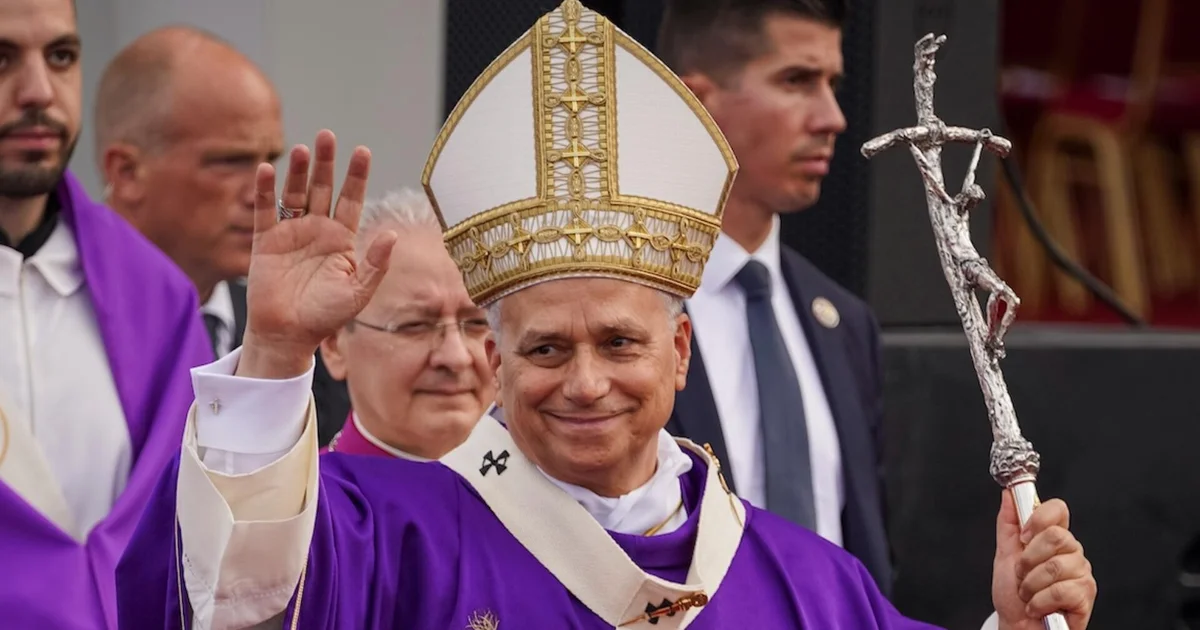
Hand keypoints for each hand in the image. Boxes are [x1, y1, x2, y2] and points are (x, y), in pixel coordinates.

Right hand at [238, 130, 397, 378]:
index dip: (357, 176)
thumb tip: (392, 234)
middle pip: (323, 188)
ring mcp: (292, 233)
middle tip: (328, 136)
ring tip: (302, 149)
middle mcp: (318, 230)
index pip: (352, 199)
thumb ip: (375, 263)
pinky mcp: (266, 241)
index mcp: (343, 239)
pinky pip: (265, 210)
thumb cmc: (326, 316)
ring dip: (298, 172)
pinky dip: (264, 190)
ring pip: (296, 194)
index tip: (363, 151)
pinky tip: (265, 169)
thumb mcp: (358, 292)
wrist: (289, 334)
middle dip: (326, 163)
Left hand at [992, 490, 1095, 629]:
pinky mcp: (1085, 595)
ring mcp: (1081, 573)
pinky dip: (1039, 601)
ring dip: (1030, 584)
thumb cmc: (1014, 596)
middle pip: (1055, 536)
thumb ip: (1008, 524)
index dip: (1038, 518)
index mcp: (1053, 539)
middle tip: (1021, 575)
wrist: (1018, 627)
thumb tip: (1007, 495)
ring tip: (1028, 594)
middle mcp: (1072, 552)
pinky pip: (1060, 590)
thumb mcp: (1004, 555)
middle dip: (1028, 559)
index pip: (1058, 509)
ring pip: (1054, 566)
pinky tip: (1037, 607)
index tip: (1022, 536)